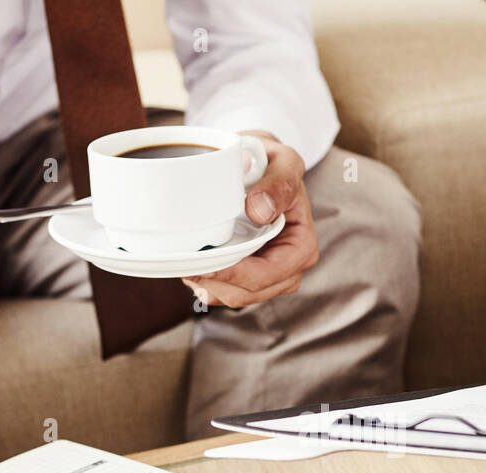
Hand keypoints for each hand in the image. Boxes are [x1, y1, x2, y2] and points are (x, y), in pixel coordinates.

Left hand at [182, 131, 317, 307]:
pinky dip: (205, 283)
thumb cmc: (272, 164)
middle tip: (183, 261)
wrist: (258, 164)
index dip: (235, 273)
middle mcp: (288, 269)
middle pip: (248, 293)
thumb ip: (278, 183)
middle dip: (215, 281)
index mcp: (302, 247)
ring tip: (185, 261)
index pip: (268, 274)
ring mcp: (268, 278)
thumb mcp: (283, 162)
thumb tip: (259, 211)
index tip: (205, 260)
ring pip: (233, 297)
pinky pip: (223, 292)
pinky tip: (193, 264)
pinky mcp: (247, 277)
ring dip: (207, 284)